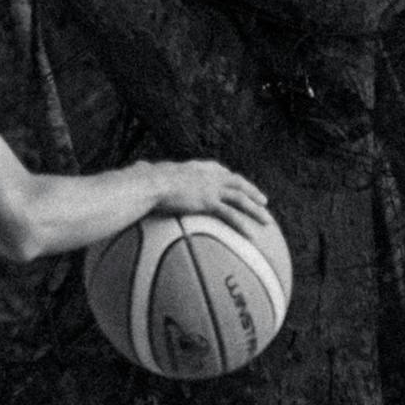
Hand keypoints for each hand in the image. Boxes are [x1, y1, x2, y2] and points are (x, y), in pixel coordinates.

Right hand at [153, 161, 276, 234]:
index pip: (220, 170)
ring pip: (241, 198)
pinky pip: (231, 215)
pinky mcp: (209, 201)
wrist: (150, 182)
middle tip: (264, 201)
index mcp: (197, 168)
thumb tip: (137, 167)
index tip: (239, 184)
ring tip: (268, 221)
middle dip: (252, 191)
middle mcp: (208, 175)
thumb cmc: (143, 178)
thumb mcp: (147, 171)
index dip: (231, 178)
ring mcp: (211, 187)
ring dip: (256, 209)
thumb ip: (147, 170)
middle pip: (237, 182)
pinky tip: (251, 236)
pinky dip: (242, 225)